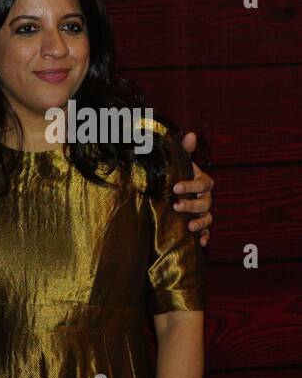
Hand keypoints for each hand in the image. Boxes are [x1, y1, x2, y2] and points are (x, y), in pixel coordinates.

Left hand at [174, 130, 213, 246]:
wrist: (169, 191)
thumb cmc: (175, 175)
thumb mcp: (177, 163)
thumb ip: (183, 150)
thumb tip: (190, 134)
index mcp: (202, 182)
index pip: (203, 183)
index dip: (191, 185)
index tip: (175, 186)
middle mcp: (205, 198)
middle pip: (205, 202)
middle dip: (192, 204)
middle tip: (176, 205)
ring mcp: (203, 212)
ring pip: (207, 217)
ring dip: (201, 222)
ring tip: (189, 226)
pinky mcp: (199, 225)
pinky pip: (206, 232)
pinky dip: (205, 237)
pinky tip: (201, 243)